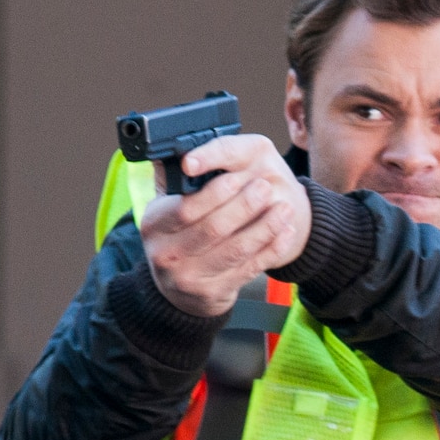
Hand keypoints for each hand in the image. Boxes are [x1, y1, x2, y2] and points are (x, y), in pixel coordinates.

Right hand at [139, 132, 311, 318]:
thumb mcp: (167, 207)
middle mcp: (167, 254)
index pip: (185, 207)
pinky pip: (250, 268)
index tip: (235, 177)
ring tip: (284, 208)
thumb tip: (186, 147)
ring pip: (236, 249)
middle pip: (213, 228)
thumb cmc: (179, 235)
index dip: (213, 193)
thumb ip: (177, 180)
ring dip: (265, 227)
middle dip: (244, 206)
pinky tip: (285, 232)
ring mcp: (190, 277)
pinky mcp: (214, 293)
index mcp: (154, 224)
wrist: (180, 289)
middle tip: (266, 187)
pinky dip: (272, 249)